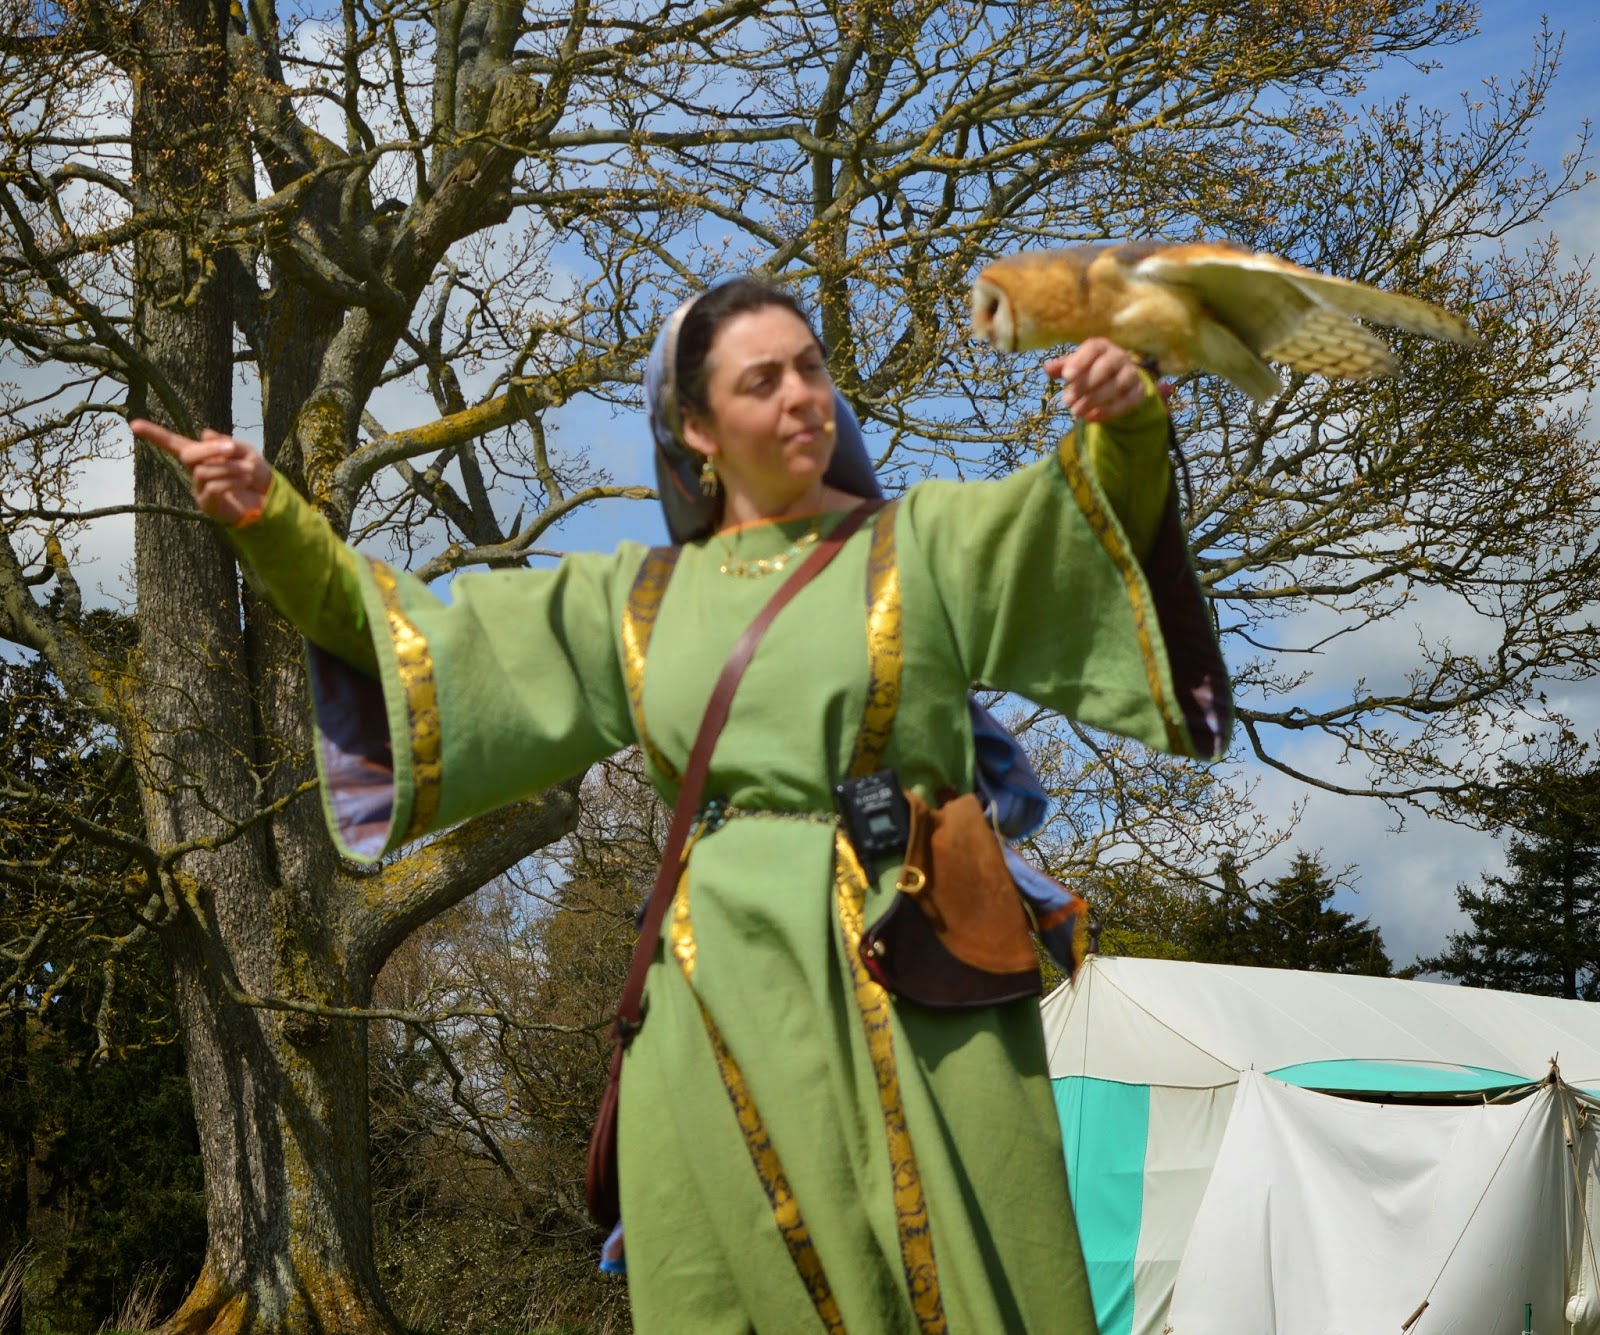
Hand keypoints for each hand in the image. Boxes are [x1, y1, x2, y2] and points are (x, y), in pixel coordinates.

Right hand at [131, 420, 271, 526]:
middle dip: (209, 449)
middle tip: (231, 448)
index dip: (154, 434)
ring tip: (249, 470)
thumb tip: (204, 433)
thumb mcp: (245, 452)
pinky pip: (213, 488)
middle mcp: (195, 472)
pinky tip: (245, 480)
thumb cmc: (253, 473)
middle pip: (188, 455)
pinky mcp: (208, 504)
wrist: (268, 499)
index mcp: (201, 456)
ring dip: (229, 468)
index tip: (133, 424)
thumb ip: (226, 443)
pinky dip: (231, 481)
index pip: (172, 443)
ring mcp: (199, 489)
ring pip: (204, 472)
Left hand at [1043, 338, 1171, 421]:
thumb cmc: (1090, 369)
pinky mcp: (1137, 392)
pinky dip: (1108, 411)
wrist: (1118, 380)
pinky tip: (1090, 418)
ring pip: (1117, 385)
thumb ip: (1062, 367)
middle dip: (1086, 384)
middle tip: (1066, 401)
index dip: (1080, 361)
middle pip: (1106, 367)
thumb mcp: (1075, 366)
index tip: (1066, 377)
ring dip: (1095, 399)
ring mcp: (1131, 374)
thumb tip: (1047, 368)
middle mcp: (1119, 357)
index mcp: (1102, 347)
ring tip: (1075, 411)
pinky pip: (1126, 402)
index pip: (1093, 348)